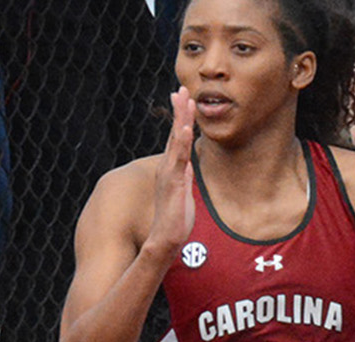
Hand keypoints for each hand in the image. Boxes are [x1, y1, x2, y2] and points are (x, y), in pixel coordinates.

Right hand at [150, 89, 196, 252]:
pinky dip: (180, 141)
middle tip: (182, 89)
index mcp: (172, 168)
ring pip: (175, 140)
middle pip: (174, 133)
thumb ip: (185, 176)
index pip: (176, 138)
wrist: (166, 238)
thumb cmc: (175, 218)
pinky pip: (178, 158)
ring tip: (184, 100)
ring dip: (180, 119)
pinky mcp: (173, 182)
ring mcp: (169, 173)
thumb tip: (188, 165)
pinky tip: (184, 127)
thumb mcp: (184, 191)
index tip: (184, 100)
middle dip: (179, 110)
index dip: (181, 119)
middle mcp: (168, 166)